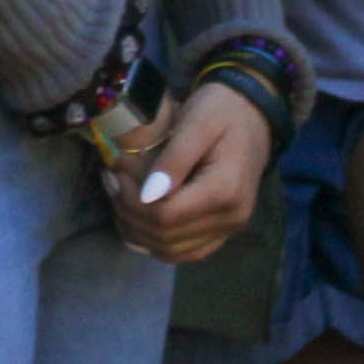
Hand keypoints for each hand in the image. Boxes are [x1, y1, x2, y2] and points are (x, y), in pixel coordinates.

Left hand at [116, 81, 272, 263]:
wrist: (252, 115)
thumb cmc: (222, 111)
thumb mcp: (196, 123)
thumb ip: (174, 160)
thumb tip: (148, 195)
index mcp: (225, 191)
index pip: (166, 216)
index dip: (132, 201)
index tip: (114, 174)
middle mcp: (231, 218)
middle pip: (165, 237)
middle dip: (128, 213)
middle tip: (111, 180)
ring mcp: (228, 229)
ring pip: (169, 251)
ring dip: (136, 229)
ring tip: (119, 196)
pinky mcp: (221, 232)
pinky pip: (182, 252)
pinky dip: (153, 241)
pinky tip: (136, 218)